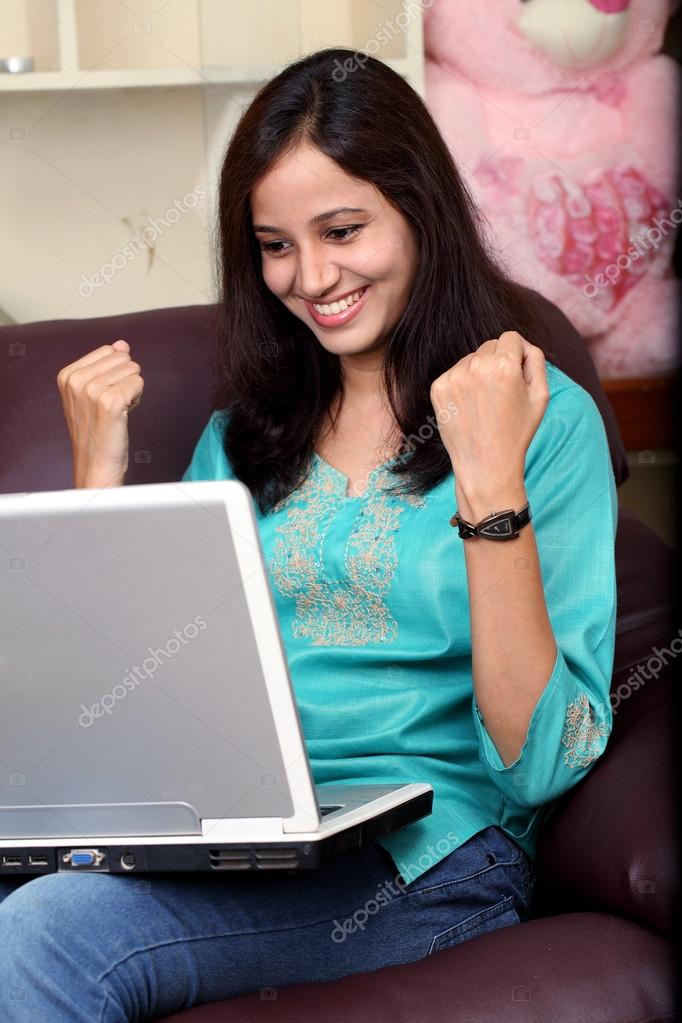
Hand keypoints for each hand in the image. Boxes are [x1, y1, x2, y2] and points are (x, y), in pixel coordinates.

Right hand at [56, 339, 143, 487]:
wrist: (96, 465)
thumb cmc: (97, 431)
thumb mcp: (95, 393)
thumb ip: (107, 365)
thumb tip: (122, 343)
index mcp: (67, 375)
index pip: (110, 351)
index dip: (115, 373)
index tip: (105, 397)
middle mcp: (76, 380)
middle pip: (123, 359)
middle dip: (125, 380)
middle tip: (112, 406)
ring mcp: (91, 391)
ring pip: (133, 370)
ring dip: (132, 391)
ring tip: (117, 412)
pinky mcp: (109, 402)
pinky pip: (138, 383)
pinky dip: (137, 398)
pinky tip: (124, 414)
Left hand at [429, 331, 548, 507]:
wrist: (485, 464)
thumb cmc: (516, 432)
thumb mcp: (540, 396)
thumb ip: (536, 361)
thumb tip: (523, 344)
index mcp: (504, 365)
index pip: (511, 337)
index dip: (517, 355)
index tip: (516, 374)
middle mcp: (477, 366)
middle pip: (490, 345)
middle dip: (498, 362)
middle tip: (501, 394)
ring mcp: (454, 376)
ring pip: (471, 359)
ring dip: (479, 373)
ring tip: (485, 404)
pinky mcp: (438, 388)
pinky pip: (455, 373)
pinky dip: (462, 385)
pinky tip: (470, 408)